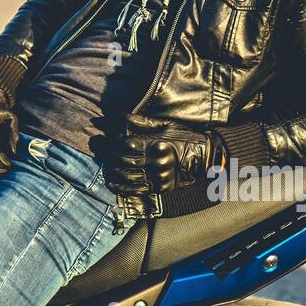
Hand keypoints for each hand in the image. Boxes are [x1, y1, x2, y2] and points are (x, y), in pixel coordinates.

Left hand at [102, 115, 221, 195]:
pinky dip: (121, 188)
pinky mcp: (160, 187)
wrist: (205, 156)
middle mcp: (156, 161)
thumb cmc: (185, 137)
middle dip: (108, 155)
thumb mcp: (165, 124)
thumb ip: (140, 121)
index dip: (114, 141)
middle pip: (123, 160)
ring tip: (105, 166)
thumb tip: (118, 115)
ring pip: (127, 176)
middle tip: (100, 150)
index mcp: (156, 144)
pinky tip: (112, 184)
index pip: (126, 144)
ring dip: (112, 171)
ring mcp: (158, 176)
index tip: (107, 138)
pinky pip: (136, 190)